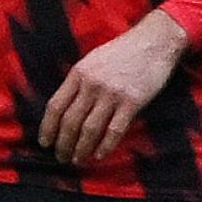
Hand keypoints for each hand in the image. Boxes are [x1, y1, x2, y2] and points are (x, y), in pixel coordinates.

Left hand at [39, 11, 190, 164]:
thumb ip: (79, 81)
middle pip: (70, 121)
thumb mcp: (93, 60)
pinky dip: (105, 146)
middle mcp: (92, 84)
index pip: (55, 106)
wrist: (156, 40)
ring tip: (77, 160)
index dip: (47, 128)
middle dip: (63, 144)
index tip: (45, 142)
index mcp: (79, 73)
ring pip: (90, 129)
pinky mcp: (132, 102)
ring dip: (81, 149)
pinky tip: (99, 155)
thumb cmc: (124, 50)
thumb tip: (66, 107)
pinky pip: (114, 130)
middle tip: (61, 157)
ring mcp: (112, 94)